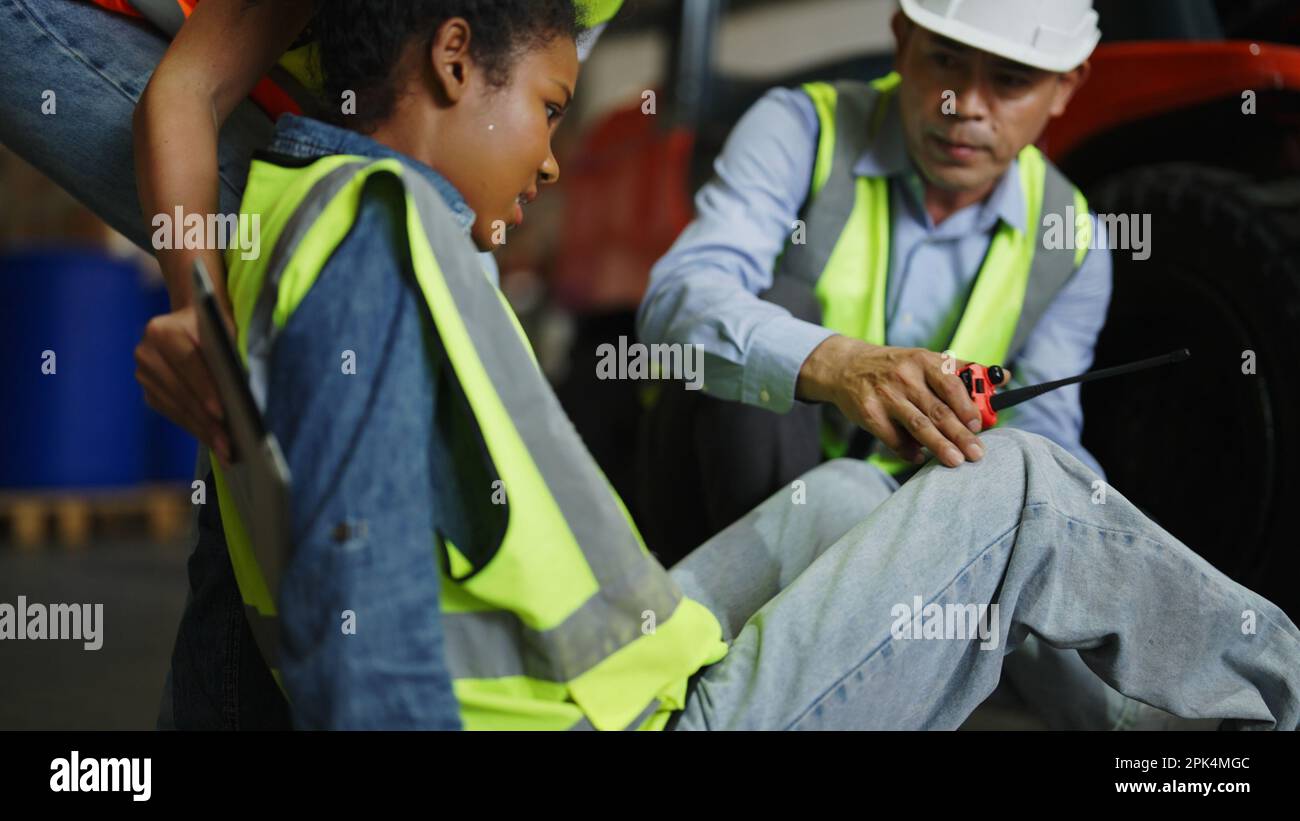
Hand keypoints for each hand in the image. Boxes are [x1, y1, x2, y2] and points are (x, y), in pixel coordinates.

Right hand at [135, 305, 231, 465]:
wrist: (191, 320)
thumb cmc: (216, 327)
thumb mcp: (225, 332)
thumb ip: (227, 356)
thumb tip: (240, 395)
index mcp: (162, 330)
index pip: (187, 363)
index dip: (204, 389)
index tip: (220, 413)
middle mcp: (146, 351)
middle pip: (180, 391)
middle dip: (205, 419)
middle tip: (227, 443)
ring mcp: (143, 373)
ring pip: (175, 407)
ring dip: (201, 430)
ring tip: (224, 449)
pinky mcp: (148, 390)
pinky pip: (171, 413)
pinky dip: (193, 427)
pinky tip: (211, 440)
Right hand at [797, 335, 1011, 467]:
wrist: (847, 367)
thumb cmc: (895, 366)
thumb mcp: (924, 359)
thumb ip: (962, 370)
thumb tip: (1004, 377)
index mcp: (923, 361)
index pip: (950, 384)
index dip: (967, 406)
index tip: (980, 425)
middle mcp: (904, 376)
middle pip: (938, 410)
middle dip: (960, 435)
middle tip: (976, 453)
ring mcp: (885, 395)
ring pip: (918, 426)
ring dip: (939, 446)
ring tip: (955, 461)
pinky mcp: (868, 413)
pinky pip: (892, 437)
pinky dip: (908, 451)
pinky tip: (920, 457)